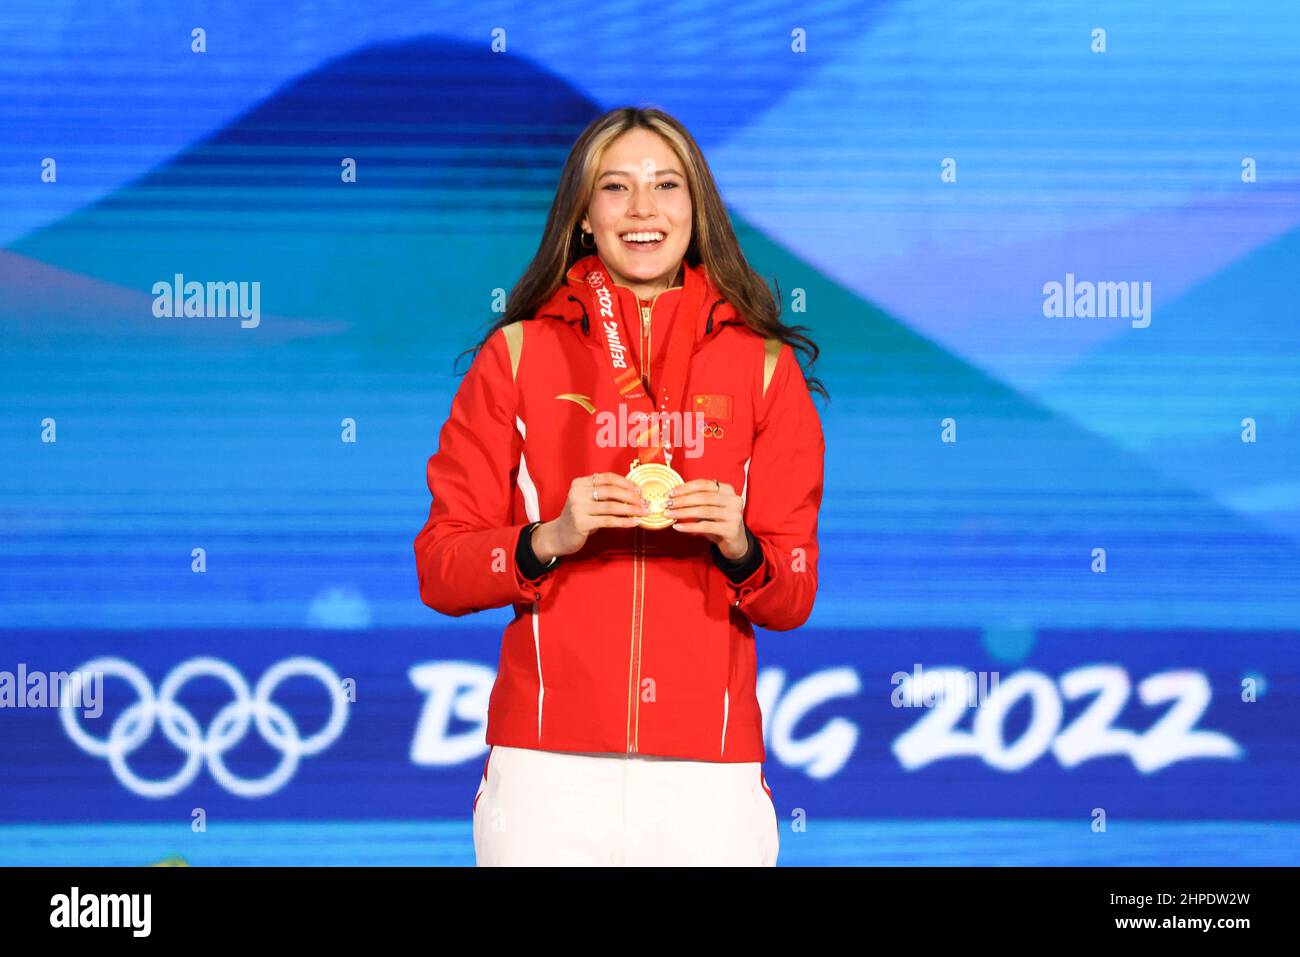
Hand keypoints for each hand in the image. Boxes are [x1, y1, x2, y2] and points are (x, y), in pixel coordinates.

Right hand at [532, 472, 649, 560]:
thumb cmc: (579, 517)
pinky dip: (624, 522)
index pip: (607, 478)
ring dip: (631, 509)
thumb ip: (605, 495)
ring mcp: (578, 508)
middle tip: (645, 502)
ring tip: (644, 512)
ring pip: (612, 506)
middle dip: (631, 496)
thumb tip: (633, 493)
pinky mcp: (581, 523)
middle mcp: (577, 493)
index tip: (639, 490)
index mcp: (580, 483)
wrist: (559, 535)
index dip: (626, 483)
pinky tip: (634, 523)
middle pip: (611, 491)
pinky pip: (608, 521)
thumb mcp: (588, 501)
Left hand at [662, 478, 748, 558]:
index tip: (669, 493)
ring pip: (704, 511)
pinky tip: (678, 527)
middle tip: (666, 504)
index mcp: (727, 490)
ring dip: (683, 512)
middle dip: (682, 500)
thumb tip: (672, 496)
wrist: (735, 542)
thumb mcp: (709, 508)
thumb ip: (697, 500)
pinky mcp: (731, 529)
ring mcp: (734, 515)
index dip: (685, 488)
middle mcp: (733, 500)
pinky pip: (706, 526)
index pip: (703, 484)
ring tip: (669, 514)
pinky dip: (690, 526)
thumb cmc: (718, 522)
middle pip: (703, 497)